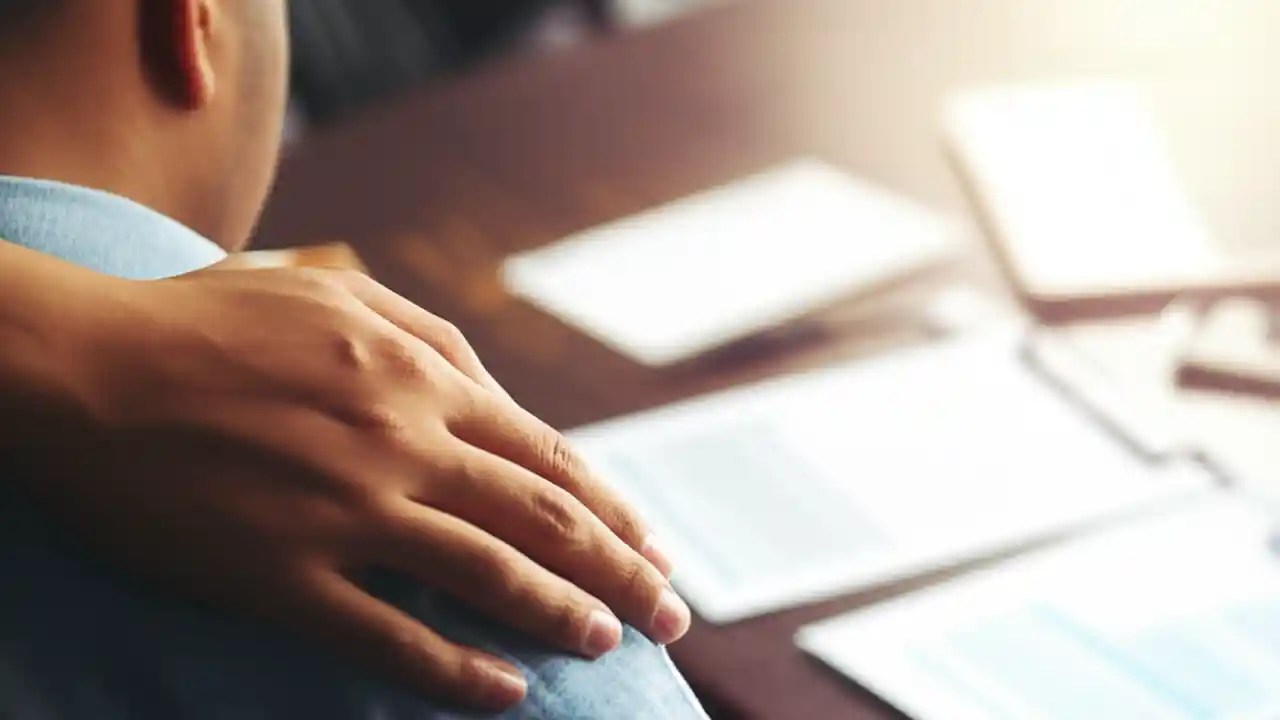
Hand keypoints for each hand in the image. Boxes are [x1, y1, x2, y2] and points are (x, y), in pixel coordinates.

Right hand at [5, 258, 686, 711]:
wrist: (83, 366)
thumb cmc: (208, 321)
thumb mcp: (333, 291)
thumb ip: (427, 331)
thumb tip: (495, 385)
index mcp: (419, 377)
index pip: (549, 458)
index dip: (614, 510)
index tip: (655, 548)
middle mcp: (403, 442)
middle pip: (544, 519)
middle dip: (621, 571)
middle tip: (671, 616)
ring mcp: (348, 511)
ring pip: (489, 574)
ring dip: (565, 616)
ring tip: (612, 647)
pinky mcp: (285, 574)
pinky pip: (391, 634)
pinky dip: (457, 668)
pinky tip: (506, 692)